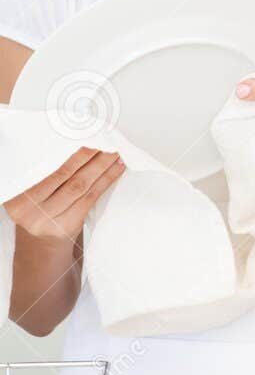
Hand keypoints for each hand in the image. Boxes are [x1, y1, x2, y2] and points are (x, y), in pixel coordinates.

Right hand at [3, 147, 125, 244]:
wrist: (40, 241)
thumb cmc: (38, 205)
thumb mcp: (31, 189)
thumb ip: (43, 171)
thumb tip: (75, 138)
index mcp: (16, 194)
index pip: (45, 167)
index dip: (67, 150)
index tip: (84, 133)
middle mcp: (28, 208)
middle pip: (64, 173)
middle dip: (88, 153)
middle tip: (104, 137)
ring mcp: (48, 219)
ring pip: (80, 185)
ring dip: (101, 165)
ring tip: (114, 150)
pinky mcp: (67, 226)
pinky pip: (90, 198)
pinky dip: (106, 180)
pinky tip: (116, 168)